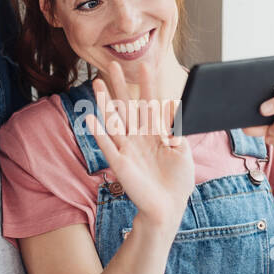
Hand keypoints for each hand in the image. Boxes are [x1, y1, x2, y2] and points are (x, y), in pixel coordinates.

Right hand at [86, 59, 193, 227]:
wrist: (169, 207)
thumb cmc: (177, 182)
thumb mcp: (183, 152)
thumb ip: (178, 130)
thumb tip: (176, 109)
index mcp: (155, 134)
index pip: (151, 104)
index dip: (149, 85)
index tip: (147, 66)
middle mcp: (138, 138)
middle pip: (127, 107)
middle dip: (120, 86)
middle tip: (112, 65)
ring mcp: (127, 150)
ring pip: (113, 121)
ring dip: (105, 102)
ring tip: (97, 84)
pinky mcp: (120, 164)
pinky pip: (107, 146)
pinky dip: (99, 133)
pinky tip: (90, 119)